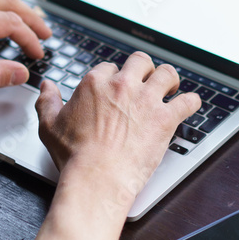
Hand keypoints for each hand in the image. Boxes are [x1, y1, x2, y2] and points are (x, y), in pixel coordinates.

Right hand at [35, 52, 200, 208]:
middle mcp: (123, 86)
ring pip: (167, 74)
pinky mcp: (165, 118)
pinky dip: (191, 102)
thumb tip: (47, 86)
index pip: (109, 68)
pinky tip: (189, 104)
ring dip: (170, 79)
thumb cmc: (74, 155)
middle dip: (144, 69)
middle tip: (147, 80)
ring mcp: (146, 100)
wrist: (97, 177)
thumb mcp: (49, 125)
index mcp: (95, 83)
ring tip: (171, 87)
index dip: (114, 78)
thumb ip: (47, 101)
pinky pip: (187, 102)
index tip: (116, 88)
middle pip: (140, 62)